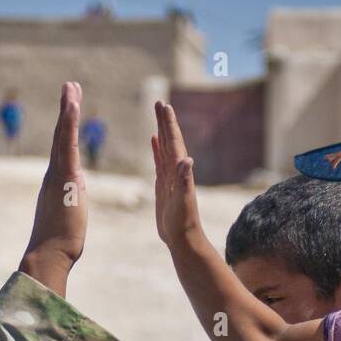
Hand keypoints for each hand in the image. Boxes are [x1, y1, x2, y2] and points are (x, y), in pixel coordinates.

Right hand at [20, 82, 86, 297]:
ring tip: (71, 86)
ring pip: (61, 136)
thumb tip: (75, 189)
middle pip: (60, 136)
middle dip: (66, 109)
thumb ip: (72, 198)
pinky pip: (67, 146)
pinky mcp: (64, 178)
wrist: (49, 255)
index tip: (71, 107)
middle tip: (70, 86)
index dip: (66, 127)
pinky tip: (72, 106)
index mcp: (57, 183)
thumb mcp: (70, 215)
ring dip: (67, 109)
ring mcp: (57, 175)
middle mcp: (53, 174)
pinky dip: (68, 124)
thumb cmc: (59, 244)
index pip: (63, 149)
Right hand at [152, 101, 202, 248]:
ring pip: (163, 148)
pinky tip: (153, 141)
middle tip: (158, 103)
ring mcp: (169, 177)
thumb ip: (184, 180)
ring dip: (161, 131)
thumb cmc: (183, 221)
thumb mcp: (183, 200)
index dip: (168, 124)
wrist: (182, 238)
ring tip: (157, 115)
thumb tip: (187, 160)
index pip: (173, 141)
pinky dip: (156, 149)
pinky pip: (158, 161)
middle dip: (164, 121)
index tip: (163, 106)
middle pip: (168, 140)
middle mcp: (175, 170)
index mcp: (179, 170)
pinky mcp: (163, 185)